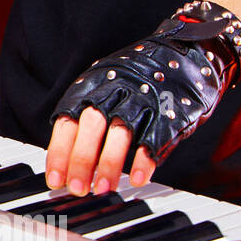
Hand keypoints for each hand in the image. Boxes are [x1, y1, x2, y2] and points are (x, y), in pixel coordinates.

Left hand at [45, 3, 240, 195]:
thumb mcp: (104, 86)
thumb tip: (65, 160)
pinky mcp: (169, 111)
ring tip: (102, 188)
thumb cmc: (137, 78)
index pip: (68, 121)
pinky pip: (155, 138)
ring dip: (109, 164)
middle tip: (77, 189)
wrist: (186, 52)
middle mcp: (114, 91)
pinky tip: (138, 179)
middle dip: (81, 160)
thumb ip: (85, 118)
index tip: (55, 180)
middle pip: (91, 127)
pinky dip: (145, 160)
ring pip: (120, 133)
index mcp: (92, 85)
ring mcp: (143, 100)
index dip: (59, 153)